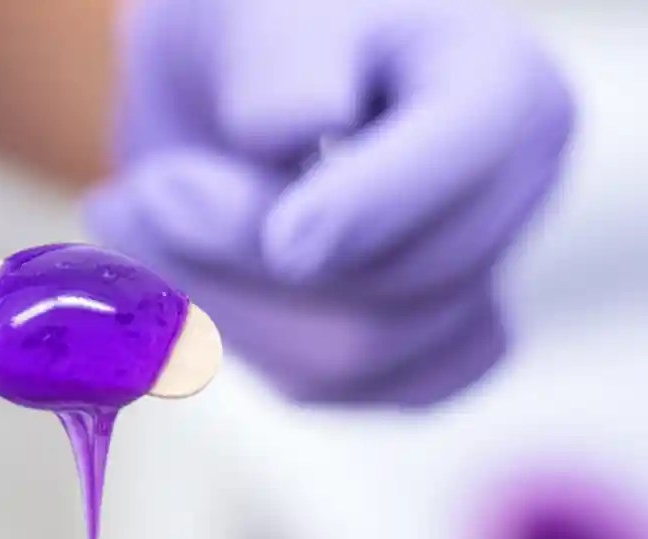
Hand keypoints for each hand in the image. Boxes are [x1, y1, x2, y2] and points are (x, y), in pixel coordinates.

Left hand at [86, 0, 574, 405]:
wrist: (227, 90)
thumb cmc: (254, 33)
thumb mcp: (260, 15)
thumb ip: (285, 68)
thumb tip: (303, 132)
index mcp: (506, 92)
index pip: (465, 164)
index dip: (364, 205)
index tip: (264, 223)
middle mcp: (510, 199)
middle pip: (393, 287)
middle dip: (237, 249)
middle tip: (136, 190)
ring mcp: (470, 288)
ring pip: (347, 359)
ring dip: (214, 302)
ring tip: (136, 222)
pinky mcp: (412, 356)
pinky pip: (329, 391)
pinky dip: (238, 342)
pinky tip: (190, 279)